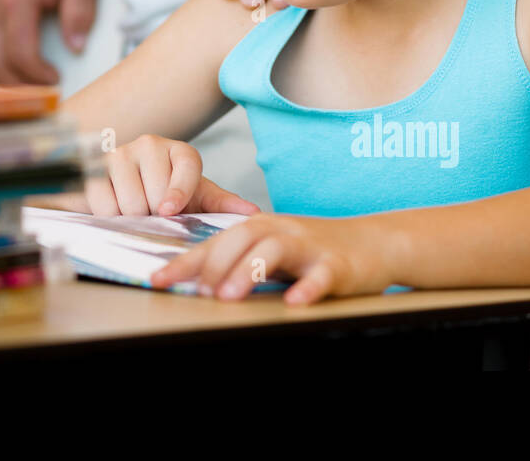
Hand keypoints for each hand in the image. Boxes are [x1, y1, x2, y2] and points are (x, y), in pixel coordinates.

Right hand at [84, 135, 261, 217]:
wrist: (124, 189)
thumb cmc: (167, 195)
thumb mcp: (197, 199)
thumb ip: (222, 205)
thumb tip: (254, 212)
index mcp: (181, 152)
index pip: (185, 168)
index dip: (178, 192)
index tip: (170, 210)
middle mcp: (151, 144)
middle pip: (154, 196)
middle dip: (154, 216)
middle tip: (153, 214)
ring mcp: (122, 152)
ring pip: (129, 202)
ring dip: (131, 217)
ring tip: (135, 210)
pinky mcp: (95, 166)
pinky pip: (102, 201)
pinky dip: (108, 214)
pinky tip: (113, 207)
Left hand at [149, 213, 400, 303]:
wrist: (374, 242)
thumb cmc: (313, 250)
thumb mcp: (273, 250)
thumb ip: (239, 260)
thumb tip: (198, 283)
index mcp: (260, 228)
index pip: (215, 243)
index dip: (185, 262)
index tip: (156, 280)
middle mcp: (280, 231)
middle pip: (241, 240)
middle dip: (214, 266)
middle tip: (198, 293)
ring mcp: (309, 246)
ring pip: (275, 252)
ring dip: (248, 272)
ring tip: (229, 297)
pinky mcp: (338, 264)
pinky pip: (321, 275)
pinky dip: (307, 287)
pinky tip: (294, 302)